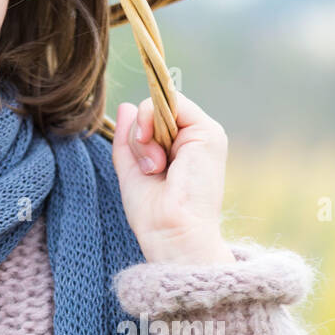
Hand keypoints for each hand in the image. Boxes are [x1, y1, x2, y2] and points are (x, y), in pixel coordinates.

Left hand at [110, 91, 234, 264]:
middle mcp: (193, 138)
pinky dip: (150, 122)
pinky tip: (157, 156)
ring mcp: (203, 133)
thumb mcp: (131, 168)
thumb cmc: (152, 212)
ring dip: (142, 137)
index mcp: (178, 149)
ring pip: (157, 105)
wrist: (172, 232)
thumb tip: (125, 106)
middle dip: (138, 136)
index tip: (136, 159)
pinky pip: (170, 101)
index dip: (137, 130)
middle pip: (152, 111)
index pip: (152, 119)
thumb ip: (129, 137)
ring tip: (154, 168)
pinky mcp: (209, 131)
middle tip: (149, 168)